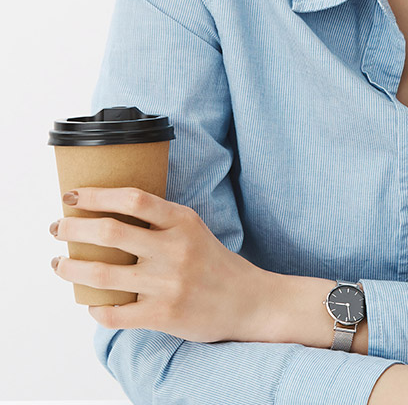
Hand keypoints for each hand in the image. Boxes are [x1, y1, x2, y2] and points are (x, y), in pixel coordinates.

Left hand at [50, 186, 275, 342]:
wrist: (247, 301)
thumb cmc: (213, 262)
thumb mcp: (192, 229)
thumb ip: (159, 222)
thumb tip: (108, 214)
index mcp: (182, 221)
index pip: (133, 200)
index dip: (97, 195)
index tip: (72, 195)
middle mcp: (174, 249)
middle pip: (111, 232)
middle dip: (74, 228)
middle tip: (57, 227)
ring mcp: (168, 284)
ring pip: (104, 274)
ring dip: (73, 268)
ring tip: (60, 264)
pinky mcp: (164, 315)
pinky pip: (116, 314)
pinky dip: (95, 309)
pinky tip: (89, 302)